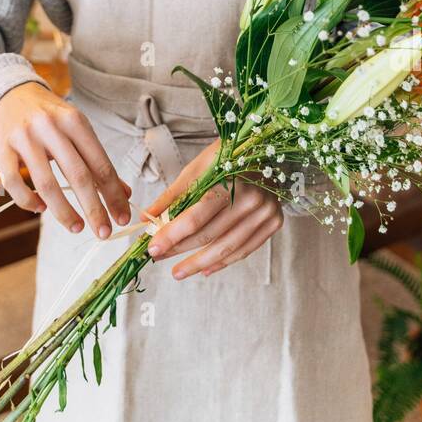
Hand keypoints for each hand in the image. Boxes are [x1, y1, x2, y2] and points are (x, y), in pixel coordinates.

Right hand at [0, 84, 131, 239]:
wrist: (12, 94)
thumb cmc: (52, 118)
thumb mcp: (78, 130)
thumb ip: (98, 161)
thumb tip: (124, 195)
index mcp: (74, 120)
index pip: (100, 164)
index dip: (113, 194)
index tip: (122, 217)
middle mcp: (50, 126)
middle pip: (77, 175)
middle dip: (94, 208)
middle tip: (104, 233)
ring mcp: (24, 137)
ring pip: (46, 184)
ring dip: (63, 212)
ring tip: (77, 227)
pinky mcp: (2, 148)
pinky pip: (14, 183)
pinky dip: (28, 201)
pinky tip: (40, 209)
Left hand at [139, 138, 283, 280]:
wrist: (266, 149)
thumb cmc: (228, 156)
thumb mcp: (199, 167)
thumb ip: (174, 194)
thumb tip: (148, 216)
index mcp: (230, 181)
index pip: (196, 217)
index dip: (172, 235)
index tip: (153, 247)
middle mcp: (251, 199)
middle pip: (209, 234)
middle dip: (180, 249)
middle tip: (158, 258)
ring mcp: (265, 213)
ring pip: (226, 248)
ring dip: (199, 263)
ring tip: (178, 272)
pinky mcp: (273, 223)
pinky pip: (244, 250)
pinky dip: (222, 262)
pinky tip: (205, 269)